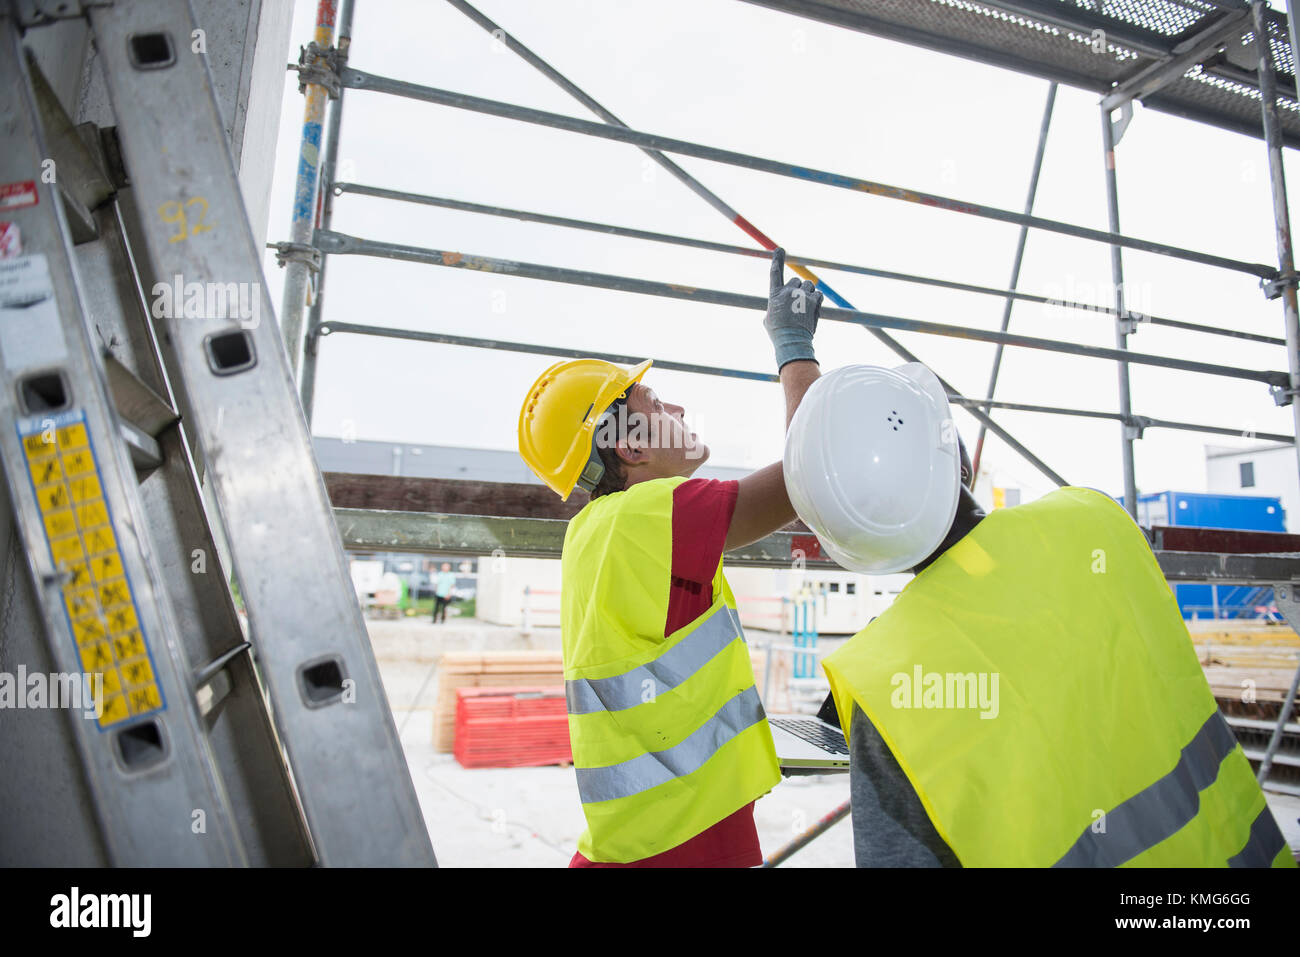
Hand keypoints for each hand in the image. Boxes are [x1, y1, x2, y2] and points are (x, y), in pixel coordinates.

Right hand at [764, 248, 822, 370]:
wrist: (791, 341)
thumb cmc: (778, 333)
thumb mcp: (769, 319)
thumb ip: (775, 307)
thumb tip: (779, 306)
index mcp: (774, 295)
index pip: (775, 273)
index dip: (777, 260)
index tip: (780, 249)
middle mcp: (787, 291)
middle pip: (797, 280)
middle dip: (799, 289)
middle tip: (798, 303)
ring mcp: (801, 295)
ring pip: (809, 286)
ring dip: (809, 294)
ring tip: (805, 309)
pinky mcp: (813, 301)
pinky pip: (819, 294)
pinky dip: (817, 301)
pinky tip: (812, 311)